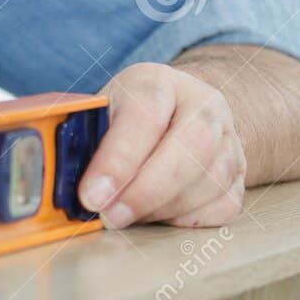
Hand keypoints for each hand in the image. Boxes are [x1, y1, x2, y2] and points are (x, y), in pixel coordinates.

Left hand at [77, 62, 246, 228]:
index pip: (144, 114)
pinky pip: (222, 205)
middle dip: (146, 191)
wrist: (179, 111)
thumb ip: (84, 139)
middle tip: (110, 216)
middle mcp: (203, 104)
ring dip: (163, 208)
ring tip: (126, 216)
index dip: (118, 160)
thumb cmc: (127, 116)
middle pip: (191, 147)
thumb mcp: (101, 112)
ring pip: (210, 180)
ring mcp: (229, 138)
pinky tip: (158, 215)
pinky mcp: (240, 172)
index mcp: (159, 81)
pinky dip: (187, 218)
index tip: (92, 195)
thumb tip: (58, 180)